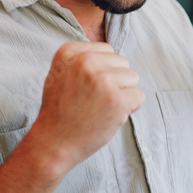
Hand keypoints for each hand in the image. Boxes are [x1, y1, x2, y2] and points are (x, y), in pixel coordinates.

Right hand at [31, 42, 144, 168]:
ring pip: (133, 78)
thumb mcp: (60, 73)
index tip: (85, 87)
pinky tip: (110, 116)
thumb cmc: (60, 109)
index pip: (106, 50)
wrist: (53, 142)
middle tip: (93, 100)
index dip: (101, 71)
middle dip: (114, 81)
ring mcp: (102, 80)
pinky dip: (130, 108)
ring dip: (123, 94)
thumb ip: (81, 58)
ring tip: (101, 107)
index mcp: (70, 51)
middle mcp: (85, 61)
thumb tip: (111, 55)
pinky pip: (139, 96)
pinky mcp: (117, 100)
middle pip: (122, 62)